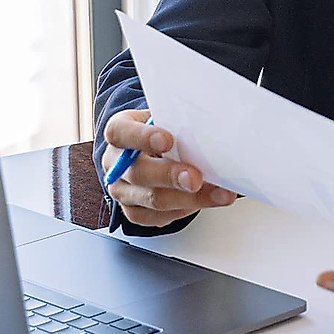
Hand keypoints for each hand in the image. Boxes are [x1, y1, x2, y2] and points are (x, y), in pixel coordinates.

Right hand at [102, 109, 235, 227]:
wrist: (156, 150)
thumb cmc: (165, 129)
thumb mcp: (169, 117)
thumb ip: (179, 121)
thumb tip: (209, 127)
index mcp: (120, 132)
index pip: (120, 133)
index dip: (141, 137)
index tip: (167, 140)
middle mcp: (116, 164)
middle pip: (138, 173)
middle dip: (170, 176)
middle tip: (195, 178)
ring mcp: (123, 191)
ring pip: (152, 200)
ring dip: (189, 199)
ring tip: (218, 194)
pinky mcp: (135, 212)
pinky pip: (159, 216)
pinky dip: (187, 209)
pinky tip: (207, 201)